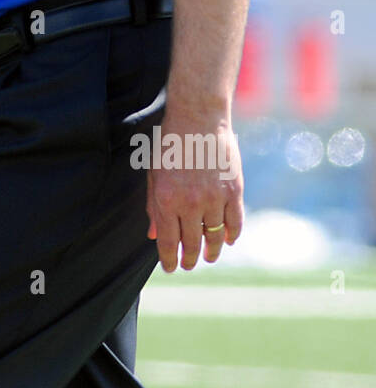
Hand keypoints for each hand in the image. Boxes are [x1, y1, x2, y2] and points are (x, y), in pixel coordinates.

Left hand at [146, 117, 243, 271]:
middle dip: (190, 259)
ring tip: (209, 257)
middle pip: (192, 244)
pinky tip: (228, 240)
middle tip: (189, 265)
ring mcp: (215, 198)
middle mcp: (191, 203)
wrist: (198, 118)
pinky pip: (235, 223)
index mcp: (167, 199)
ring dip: (212, 251)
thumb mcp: (154, 174)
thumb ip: (153, 207)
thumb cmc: (170, 145)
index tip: (171, 268)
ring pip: (215, 237)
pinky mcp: (234, 191)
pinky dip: (232, 235)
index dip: (170, 260)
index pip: (169, 242)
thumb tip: (154, 236)